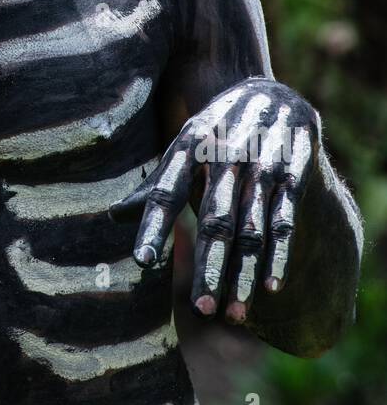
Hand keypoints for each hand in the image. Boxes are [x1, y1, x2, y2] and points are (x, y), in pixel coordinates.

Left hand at [110, 79, 317, 322]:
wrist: (271, 92)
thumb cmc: (215, 132)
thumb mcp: (182, 148)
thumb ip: (154, 185)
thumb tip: (111, 217)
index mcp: (188, 146)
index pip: (166, 190)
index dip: (154, 225)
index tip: (143, 262)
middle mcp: (224, 152)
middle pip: (215, 218)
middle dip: (210, 264)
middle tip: (201, 308)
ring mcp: (262, 162)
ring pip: (252, 226)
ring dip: (245, 271)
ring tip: (235, 311)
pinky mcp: (294, 171)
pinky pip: (285, 219)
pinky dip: (279, 253)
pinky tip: (272, 286)